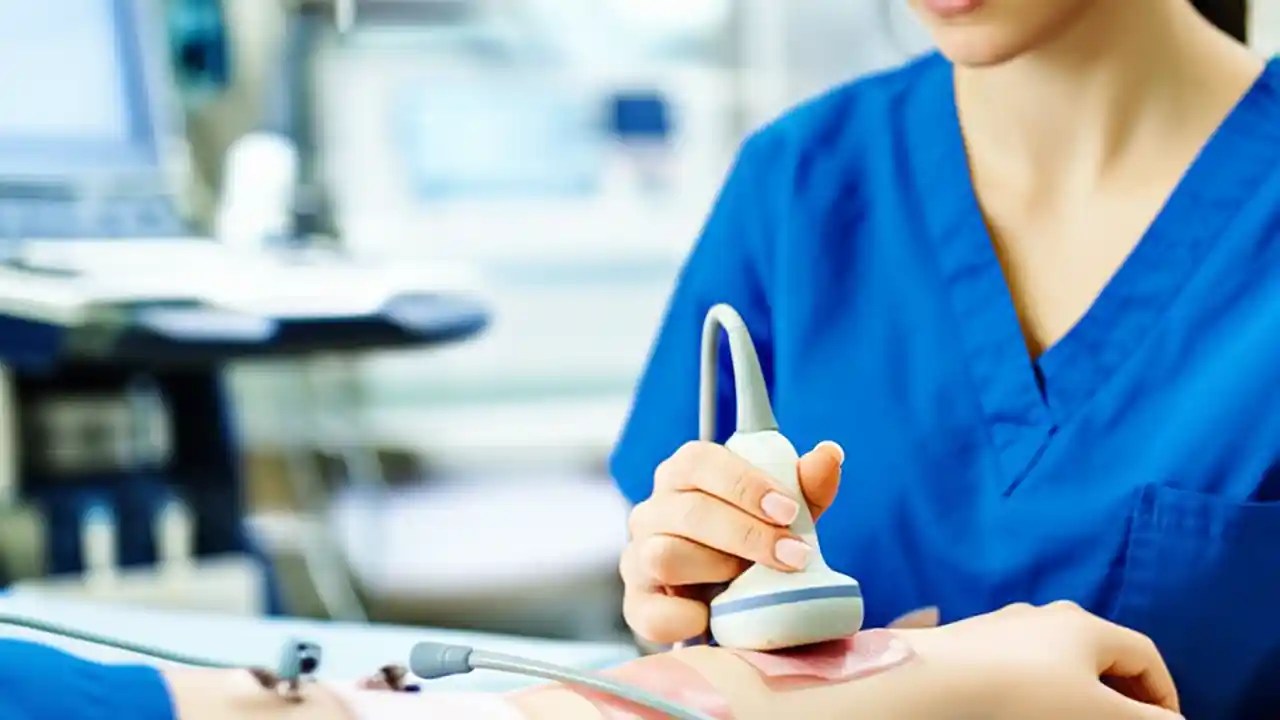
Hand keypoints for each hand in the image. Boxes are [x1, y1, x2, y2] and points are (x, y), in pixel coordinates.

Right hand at [620, 440, 844, 644]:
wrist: (725, 598)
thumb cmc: (750, 543)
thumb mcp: (783, 514)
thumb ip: (806, 485)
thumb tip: (829, 455)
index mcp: (683, 475)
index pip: (698, 460)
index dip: (745, 484)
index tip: (789, 510)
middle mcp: (653, 510)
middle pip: (689, 511)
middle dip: (748, 535)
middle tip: (794, 556)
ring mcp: (639, 556)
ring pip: (666, 556)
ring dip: (718, 569)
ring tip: (748, 582)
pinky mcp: (637, 602)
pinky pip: (650, 611)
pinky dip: (685, 617)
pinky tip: (713, 615)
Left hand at [901, 602, 1181, 719]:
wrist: (932, 682)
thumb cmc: (1021, 696)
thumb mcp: (1096, 714)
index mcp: (1085, 624)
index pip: (1145, 654)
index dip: (1164, 693)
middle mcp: (1045, 615)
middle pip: (1102, 653)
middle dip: (1122, 690)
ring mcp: (1005, 625)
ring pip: (1059, 657)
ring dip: (1080, 688)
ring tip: (1078, 715)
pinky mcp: (973, 641)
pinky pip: (1022, 664)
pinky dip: (1041, 687)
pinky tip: (1029, 707)